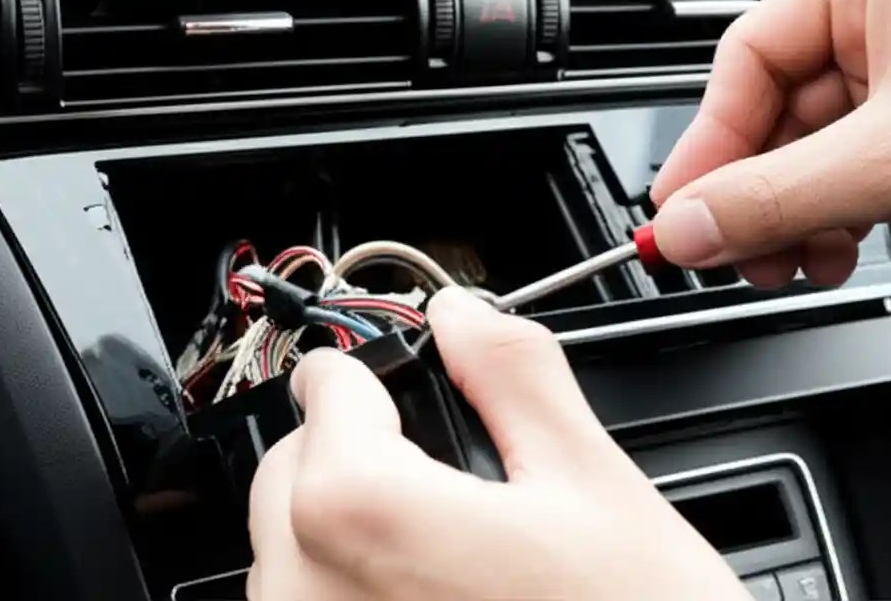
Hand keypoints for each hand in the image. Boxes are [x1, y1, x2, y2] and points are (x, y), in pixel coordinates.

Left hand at [246, 287, 747, 599]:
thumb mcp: (596, 490)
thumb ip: (515, 378)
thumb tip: (468, 317)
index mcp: (355, 508)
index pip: (326, 384)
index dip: (383, 373)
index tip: (413, 383)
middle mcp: (297, 587)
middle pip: (296, 467)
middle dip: (361, 452)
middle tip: (455, 483)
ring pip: (294, 547)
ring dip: (354, 529)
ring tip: (459, 563)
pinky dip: (354, 596)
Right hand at [651, 0, 890, 287]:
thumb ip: (774, 198)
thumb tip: (682, 228)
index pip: (745, 62)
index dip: (707, 146)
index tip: (678, 211)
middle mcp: (883, 17)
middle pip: (772, 115)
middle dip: (753, 196)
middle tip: (728, 253)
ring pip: (806, 152)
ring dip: (789, 219)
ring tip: (790, 264)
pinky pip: (848, 172)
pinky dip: (831, 221)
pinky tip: (833, 255)